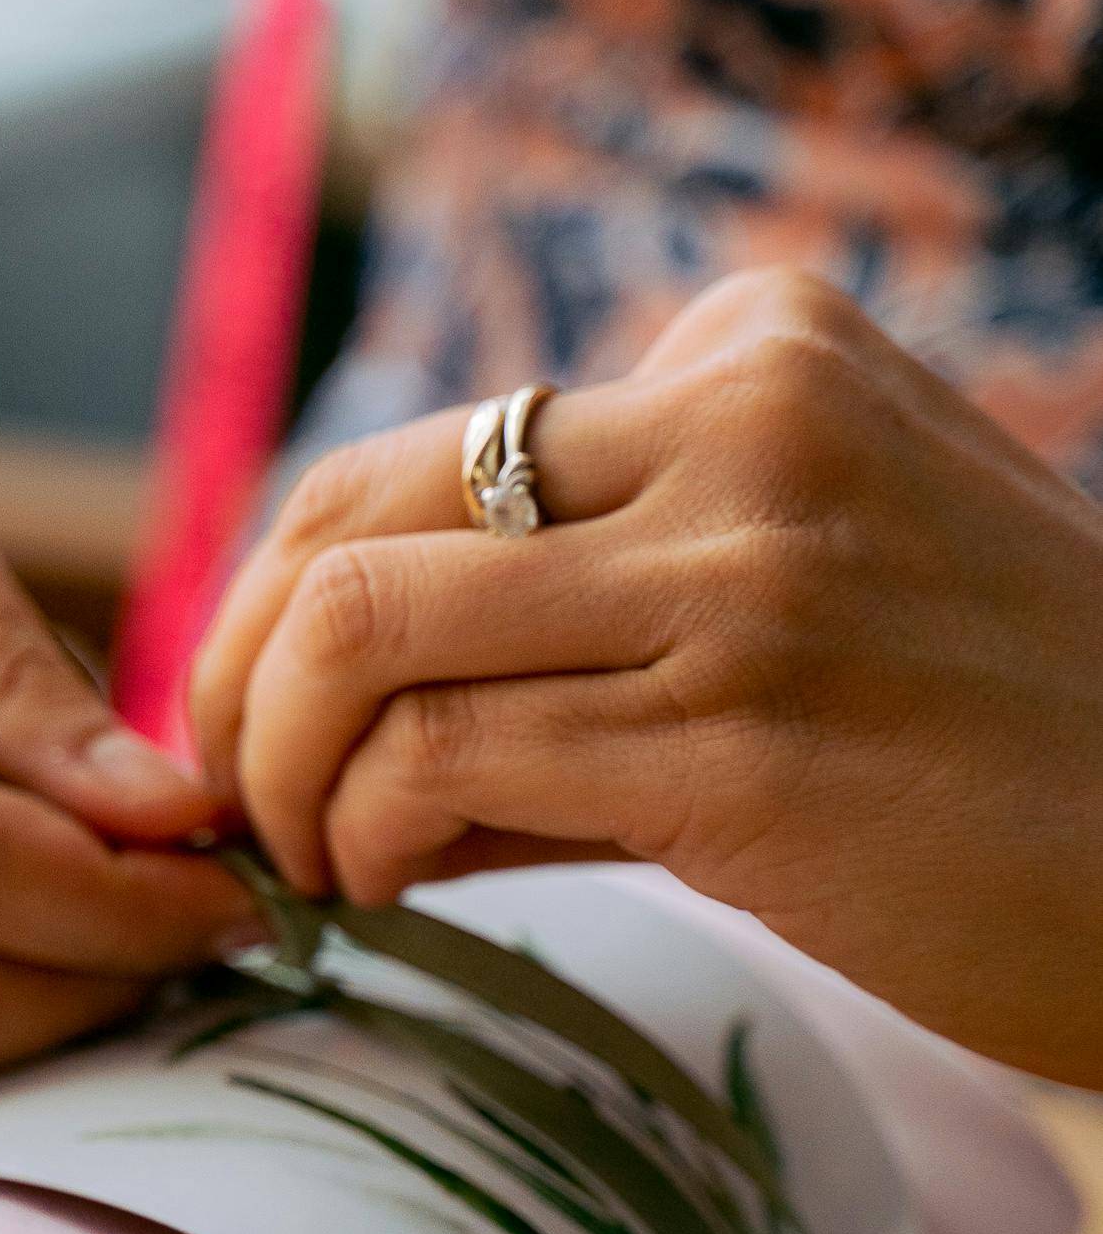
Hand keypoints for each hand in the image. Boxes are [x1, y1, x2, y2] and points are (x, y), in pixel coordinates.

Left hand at [189, 268, 1102, 1085]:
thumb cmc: (1004, 749)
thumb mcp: (809, 592)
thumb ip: (593, 607)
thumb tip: (325, 708)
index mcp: (761, 343)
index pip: (424, 446)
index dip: (289, 587)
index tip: (267, 707)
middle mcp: (745, 418)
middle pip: (353, 508)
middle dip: (237, 663)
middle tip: (229, 787)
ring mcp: (745, 572)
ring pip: (364, 624)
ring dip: (279, 766)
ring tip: (306, 856)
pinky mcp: (741, 735)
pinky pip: (442, 756)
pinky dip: (360, 831)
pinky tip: (382, 890)